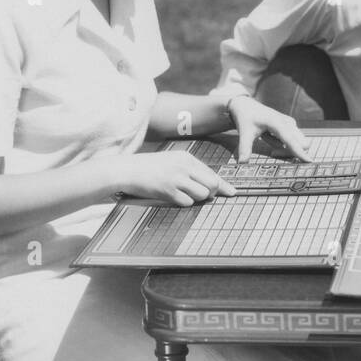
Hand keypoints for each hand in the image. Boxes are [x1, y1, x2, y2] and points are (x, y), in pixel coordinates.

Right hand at [113, 150, 235, 206]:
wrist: (128, 170)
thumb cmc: (149, 167)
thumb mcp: (172, 161)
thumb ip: (190, 170)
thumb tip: (209, 184)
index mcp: (187, 158)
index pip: (212, 172)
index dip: (223, 185)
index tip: (232, 192)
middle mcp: (184, 166)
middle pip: (212, 184)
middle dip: (211, 193)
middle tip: (203, 195)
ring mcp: (176, 178)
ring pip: (202, 194)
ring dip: (196, 198)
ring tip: (182, 193)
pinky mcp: (168, 190)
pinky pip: (186, 202)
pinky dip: (182, 202)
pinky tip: (172, 196)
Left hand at [225, 95, 310, 161]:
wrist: (246, 105)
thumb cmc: (246, 117)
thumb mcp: (244, 132)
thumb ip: (245, 148)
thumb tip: (242, 163)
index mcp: (277, 122)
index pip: (291, 140)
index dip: (300, 152)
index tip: (309, 162)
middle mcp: (288, 122)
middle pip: (300, 144)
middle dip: (290, 153)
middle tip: (272, 153)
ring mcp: (290, 124)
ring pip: (298, 143)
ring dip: (286, 149)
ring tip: (267, 142)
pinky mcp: (290, 127)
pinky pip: (293, 141)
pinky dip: (284, 145)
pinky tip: (269, 138)